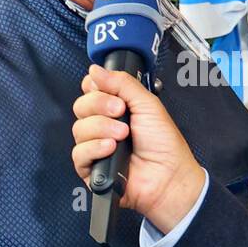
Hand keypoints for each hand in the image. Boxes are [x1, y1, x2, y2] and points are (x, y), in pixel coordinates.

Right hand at [71, 65, 206, 232]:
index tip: (113, 93)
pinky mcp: (91, 169)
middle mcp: (103, 126)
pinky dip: (94, 148)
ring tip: (123, 135)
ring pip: (79, 129)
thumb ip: (122, 83)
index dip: (96, 88)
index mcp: (115, 108)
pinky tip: (110, 149)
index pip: (90, 90)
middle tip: (121, 112)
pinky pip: (78, 153)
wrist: (169, 176)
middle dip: (100, 106)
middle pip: (81, 106)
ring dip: (102, 128)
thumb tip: (95, 70)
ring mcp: (95, 147)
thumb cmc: (164, 144)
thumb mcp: (147, 104)